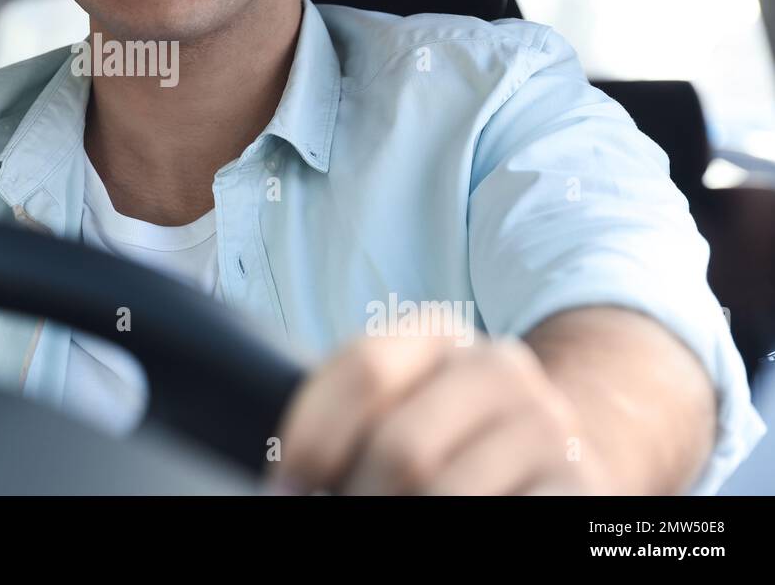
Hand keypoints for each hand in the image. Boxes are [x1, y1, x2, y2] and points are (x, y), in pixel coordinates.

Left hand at [270, 334, 616, 493]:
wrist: (563, 454)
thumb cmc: (449, 436)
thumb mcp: (402, 402)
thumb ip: (352, 416)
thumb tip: (290, 478)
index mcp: (439, 334)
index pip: (363, 369)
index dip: (311, 435)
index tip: (284, 482)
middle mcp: (498, 366)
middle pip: (401, 447)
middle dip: (358, 497)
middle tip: (342, 511)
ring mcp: (546, 424)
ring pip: (445, 494)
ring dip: (405, 521)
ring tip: (398, 522)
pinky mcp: (581, 482)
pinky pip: (500, 519)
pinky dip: (463, 532)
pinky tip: (453, 527)